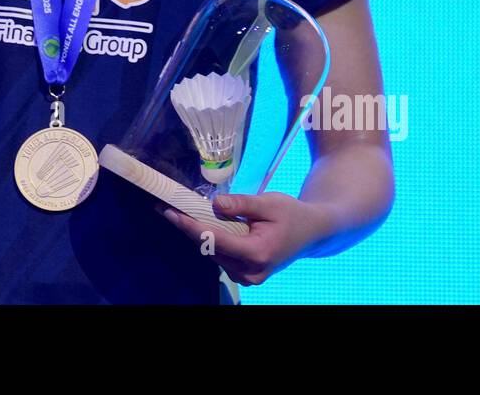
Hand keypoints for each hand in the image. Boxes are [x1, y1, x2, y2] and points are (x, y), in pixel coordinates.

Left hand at [156, 191, 334, 286]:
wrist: (311, 232)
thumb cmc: (291, 214)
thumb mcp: (269, 202)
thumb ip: (241, 204)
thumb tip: (214, 204)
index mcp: (257, 252)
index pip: (215, 240)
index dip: (190, 226)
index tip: (171, 213)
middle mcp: (250, 271)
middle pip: (210, 248)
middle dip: (188, 228)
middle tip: (167, 209)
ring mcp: (248, 277)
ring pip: (213, 254)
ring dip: (197, 234)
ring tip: (181, 213)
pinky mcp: (246, 275)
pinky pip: (221, 257)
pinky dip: (210, 241)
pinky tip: (201, 224)